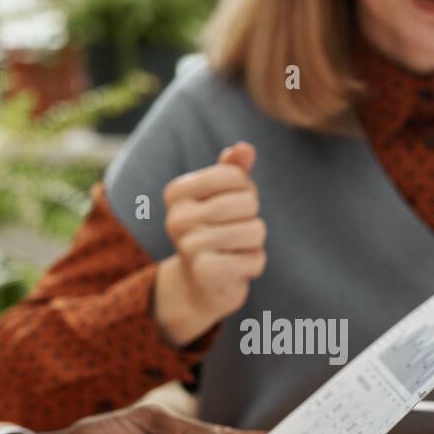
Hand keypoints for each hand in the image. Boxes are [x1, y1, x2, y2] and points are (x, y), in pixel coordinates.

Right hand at [154, 141, 265, 346]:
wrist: (200, 285)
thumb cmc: (215, 230)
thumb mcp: (222, 196)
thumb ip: (233, 169)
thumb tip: (244, 149)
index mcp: (176, 192)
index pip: (235, 175)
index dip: (245, 190)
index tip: (231, 207)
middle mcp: (177, 218)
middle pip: (248, 202)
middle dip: (252, 217)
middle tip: (234, 232)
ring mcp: (189, 246)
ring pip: (256, 231)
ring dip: (254, 243)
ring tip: (234, 250)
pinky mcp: (206, 273)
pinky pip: (256, 259)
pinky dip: (254, 264)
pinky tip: (235, 268)